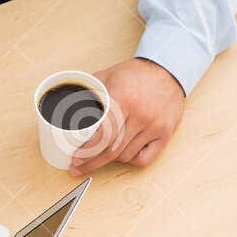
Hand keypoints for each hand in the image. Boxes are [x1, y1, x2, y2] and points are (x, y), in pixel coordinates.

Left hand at [68, 59, 185, 175]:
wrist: (168, 69)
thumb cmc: (136, 74)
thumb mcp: (109, 75)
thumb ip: (89, 92)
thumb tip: (67, 108)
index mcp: (124, 99)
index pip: (101, 134)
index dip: (86, 150)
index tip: (74, 158)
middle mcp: (141, 115)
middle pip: (111, 150)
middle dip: (91, 162)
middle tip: (78, 167)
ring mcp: (154, 126)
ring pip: (125, 156)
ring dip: (110, 159)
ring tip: (100, 155)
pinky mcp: (165, 134)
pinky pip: (144, 158)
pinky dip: (131, 161)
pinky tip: (123, 155)